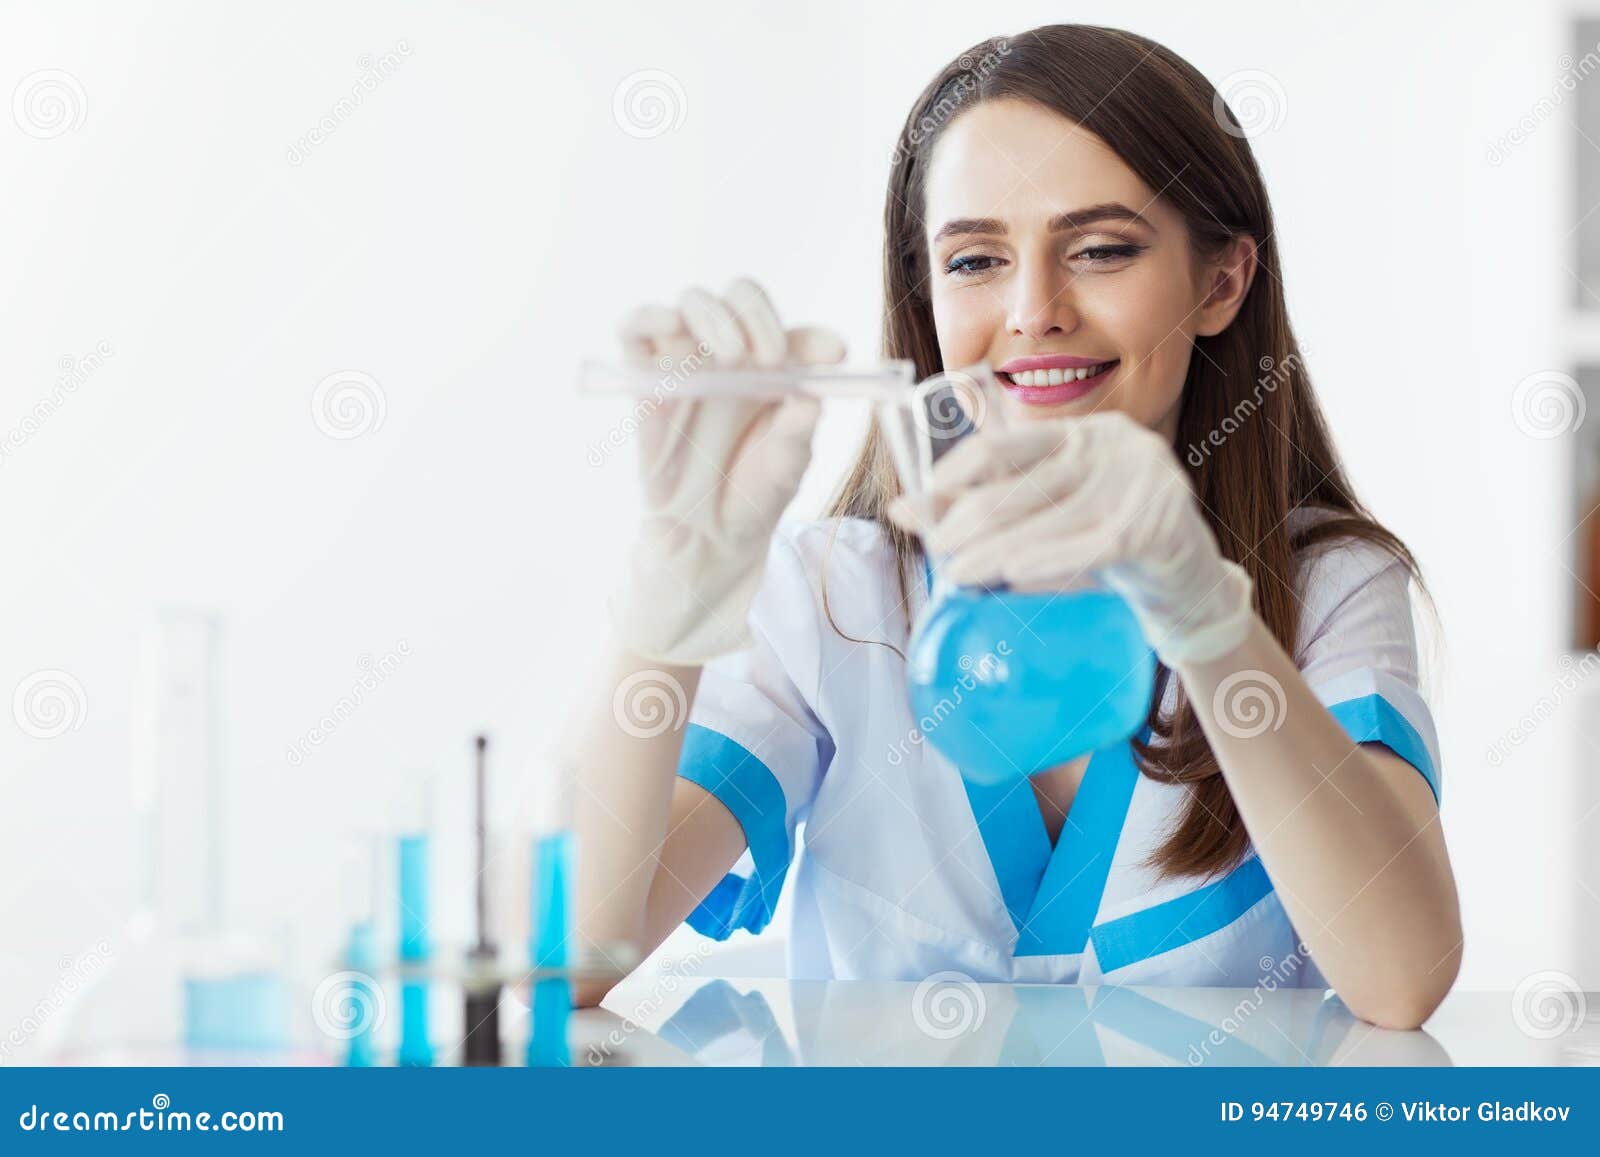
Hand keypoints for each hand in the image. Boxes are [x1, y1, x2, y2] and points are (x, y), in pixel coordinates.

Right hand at [607, 278, 843, 664]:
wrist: (706, 536)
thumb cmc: (753, 495)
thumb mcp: (786, 469)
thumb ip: (797, 433)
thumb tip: (809, 399)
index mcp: (778, 370)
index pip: (796, 332)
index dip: (814, 338)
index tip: (833, 355)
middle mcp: (734, 355)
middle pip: (739, 297)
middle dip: (759, 318)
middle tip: (771, 359)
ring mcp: (688, 362)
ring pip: (692, 302)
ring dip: (714, 316)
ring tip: (731, 356)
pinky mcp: (643, 378)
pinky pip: (635, 329)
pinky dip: (647, 315)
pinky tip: (668, 323)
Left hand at [887, 410, 1254, 666]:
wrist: (1185, 581)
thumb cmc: (1105, 546)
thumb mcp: (1047, 520)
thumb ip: (983, 510)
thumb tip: (900, 510)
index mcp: (1083, 434)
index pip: (1005, 444)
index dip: (958, 471)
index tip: (922, 501)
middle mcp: (1114, 446)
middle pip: (1022, 484)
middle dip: (969, 518)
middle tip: (937, 549)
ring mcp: (1143, 480)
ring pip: (1050, 519)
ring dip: (997, 550)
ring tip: (959, 574)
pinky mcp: (1162, 523)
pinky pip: (1091, 546)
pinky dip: (1049, 561)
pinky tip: (1014, 575)